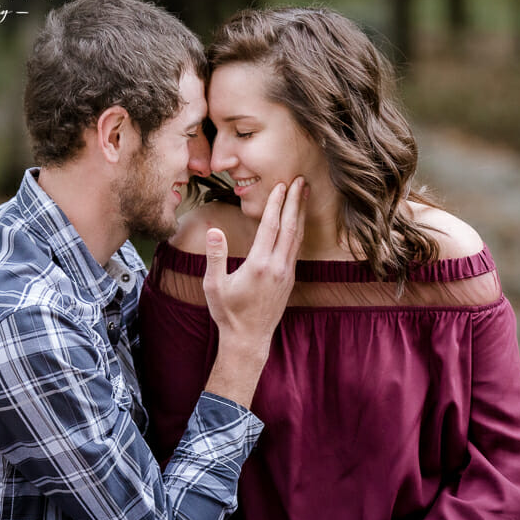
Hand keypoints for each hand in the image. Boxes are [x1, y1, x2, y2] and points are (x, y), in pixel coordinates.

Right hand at [202, 177, 305, 407]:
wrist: (249, 339)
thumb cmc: (228, 312)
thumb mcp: (214, 285)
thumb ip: (215, 256)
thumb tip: (214, 230)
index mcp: (259, 265)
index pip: (271, 226)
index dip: (277, 204)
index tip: (282, 185)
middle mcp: (278, 267)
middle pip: (290, 227)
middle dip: (296, 202)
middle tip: (301, 180)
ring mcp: (287, 273)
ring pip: (297, 237)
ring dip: (301, 214)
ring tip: (305, 195)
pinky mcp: (290, 280)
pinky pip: (296, 249)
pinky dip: (298, 230)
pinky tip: (298, 222)